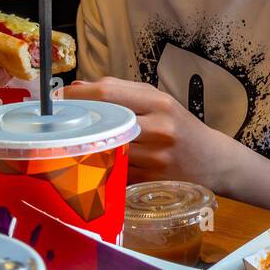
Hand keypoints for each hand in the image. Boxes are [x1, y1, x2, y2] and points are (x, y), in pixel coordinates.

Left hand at [67, 77, 226, 184]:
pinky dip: (101, 168)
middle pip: (103, 122)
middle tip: (56, 123)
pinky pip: (115, 173)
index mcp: (159, 103)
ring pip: (105, 150)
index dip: (77, 96)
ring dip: (84, 147)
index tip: (57, 100)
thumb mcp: (159, 102)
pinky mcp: (150, 181)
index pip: (108, 93)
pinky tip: (93, 164)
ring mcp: (155, 158)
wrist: (213, 161)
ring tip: (72, 142)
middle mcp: (159, 129)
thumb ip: (121, 92)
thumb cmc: (181, 128)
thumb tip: (77, 88)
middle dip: (76, 122)